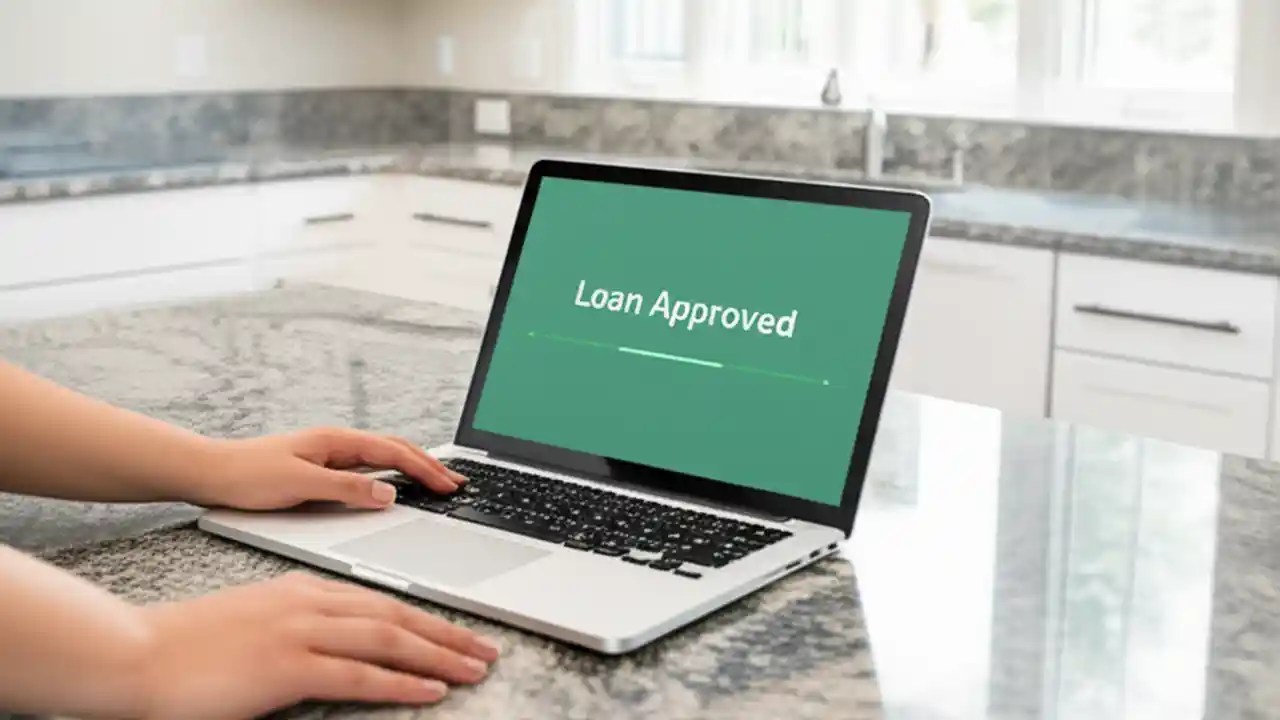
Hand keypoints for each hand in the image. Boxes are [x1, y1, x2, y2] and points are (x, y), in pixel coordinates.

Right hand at [135, 572, 499, 719]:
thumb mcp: (256, 623)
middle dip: (447, 633)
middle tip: (485, 648)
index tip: (457, 630)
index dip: (426, 617)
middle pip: (396, 616)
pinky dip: (399, 683)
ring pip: (387, 640)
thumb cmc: (189, 647)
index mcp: (302, 591)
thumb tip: (339, 648)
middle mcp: (308, 604)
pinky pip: (358, 676)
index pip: (380, 601)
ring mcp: (298, 633)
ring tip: (473, 669)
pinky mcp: (285, 667)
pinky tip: (429, 691)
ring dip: (438, 656)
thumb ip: (300, 628)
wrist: (135, 654)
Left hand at [191, 427, 466, 510]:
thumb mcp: (299, 485)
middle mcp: (336, 444)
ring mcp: (329, 455)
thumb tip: (389, 494)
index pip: (394, 453)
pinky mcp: (321, 469)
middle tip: (457, 483)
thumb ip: (346, 488)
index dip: (426, 470)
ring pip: (383, 458)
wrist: (209, 473)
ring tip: (437, 481)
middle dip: (429, 465)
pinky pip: (368, 468)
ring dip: (414, 468)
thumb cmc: (246, 476)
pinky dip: (393, 475)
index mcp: (336, 441)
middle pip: (395, 450)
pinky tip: (397, 486)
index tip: (450, 487)